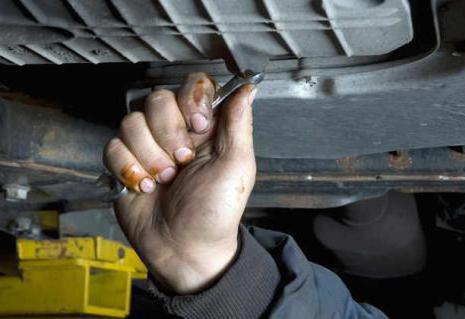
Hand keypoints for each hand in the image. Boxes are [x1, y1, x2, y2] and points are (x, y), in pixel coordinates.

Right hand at [103, 73, 256, 293]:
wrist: (184, 249)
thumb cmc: (215, 213)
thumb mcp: (237, 167)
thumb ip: (239, 124)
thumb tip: (247, 89)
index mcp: (205, 128)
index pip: (193, 86)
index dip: (191, 101)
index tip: (198, 125)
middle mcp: (175, 132)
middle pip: (157, 100)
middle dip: (168, 134)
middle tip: (182, 162)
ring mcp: (148, 147)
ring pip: (131, 122)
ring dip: (149, 156)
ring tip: (165, 179)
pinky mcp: (126, 164)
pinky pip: (113, 146)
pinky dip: (129, 168)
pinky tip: (145, 187)